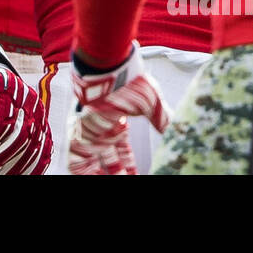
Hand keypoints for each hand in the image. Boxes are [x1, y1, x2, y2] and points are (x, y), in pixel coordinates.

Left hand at [0, 58, 51, 174]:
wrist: (1, 80)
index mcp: (12, 93)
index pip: (0, 124)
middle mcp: (30, 106)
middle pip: (19, 137)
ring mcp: (39, 118)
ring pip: (33, 147)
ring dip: (16, 167)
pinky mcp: (44, 128)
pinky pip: (44, 150)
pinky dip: (36, 167)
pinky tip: (24, 177)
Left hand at [67, 43, 168, 174]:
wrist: (108, 71)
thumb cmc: (129, 84)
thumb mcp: (152, 104)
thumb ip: (162, 119)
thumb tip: (177, 129)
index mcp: (115, 122)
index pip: (120, 148)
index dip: (128, 164)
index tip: (136, 175)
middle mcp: (99, 129)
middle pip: (107, 158)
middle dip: (117, 173)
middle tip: (129, 180)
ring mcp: (87, 133)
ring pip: (91, 163)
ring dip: (103, 175)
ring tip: (118, 181)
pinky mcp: (76, 136)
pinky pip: (76, 163)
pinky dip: (86, 174)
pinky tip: (95, 180)